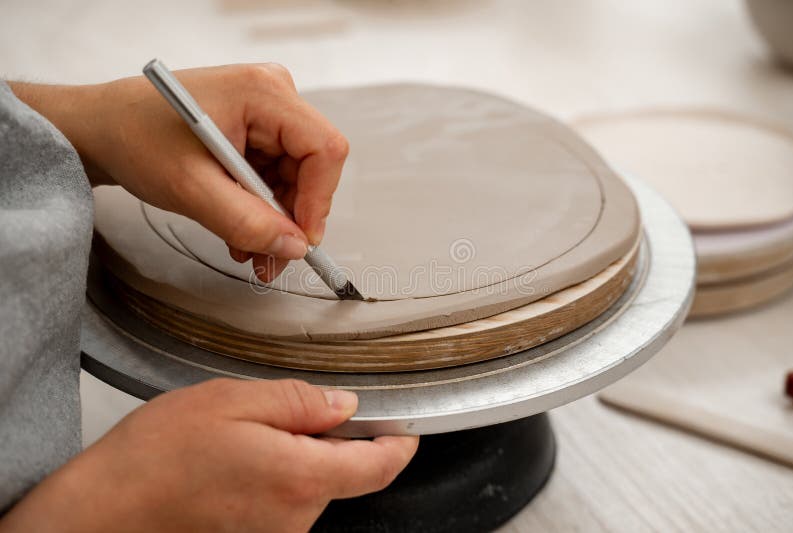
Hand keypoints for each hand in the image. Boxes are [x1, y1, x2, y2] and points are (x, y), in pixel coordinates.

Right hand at [0, 379, 417, 532]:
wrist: (104, 510)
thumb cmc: (158, 457)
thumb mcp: (234, 401)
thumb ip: (299, 402)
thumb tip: (342, 405)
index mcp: (300, 477)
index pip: (378, 467)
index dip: (399, 445)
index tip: (406, 430)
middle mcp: (295, 518)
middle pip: (339, 473)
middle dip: (325, 439)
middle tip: (277, 413)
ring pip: (308, 485)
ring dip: (293, 456)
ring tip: (239, 439)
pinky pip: (282, 502)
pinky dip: (272, 476)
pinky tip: (230, 463)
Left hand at [9, 64, 348, 281]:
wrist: (101, 130)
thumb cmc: (134, 139)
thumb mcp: (192, 189)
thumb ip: (247, 222)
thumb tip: (296, 247)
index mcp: (263, 92)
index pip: (323, 148)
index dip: (318, 200)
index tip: (299, 241)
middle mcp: (272, 96)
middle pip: (311, 167)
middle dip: (291, 218)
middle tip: (268, 258)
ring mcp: (265, 113)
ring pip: (296, 179)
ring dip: (273, 220)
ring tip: (247, 249)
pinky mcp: (256, 130)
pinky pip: (276, 177)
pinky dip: (261, 209)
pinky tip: (240, 229)